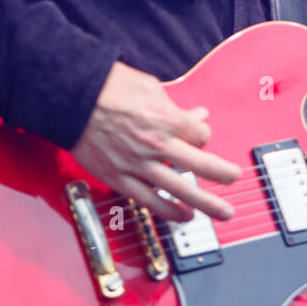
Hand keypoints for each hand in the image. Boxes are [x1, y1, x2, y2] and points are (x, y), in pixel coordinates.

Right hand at [71, 61, 240, 221]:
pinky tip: (185, 217)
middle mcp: (156, 145)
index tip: (198, 133)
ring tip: (224, 213)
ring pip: (179, 191)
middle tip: (235, 178)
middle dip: (223, 174)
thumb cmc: (109, 88)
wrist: (71, 99)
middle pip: (201, 165)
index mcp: (166, 119)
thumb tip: (196, 115)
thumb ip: (175, 106)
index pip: (200, 134)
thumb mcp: (151, 88)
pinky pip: (149, 201)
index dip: (203, 134)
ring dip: (206, 204)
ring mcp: (137, 166)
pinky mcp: (119, 179)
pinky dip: (169, 212)